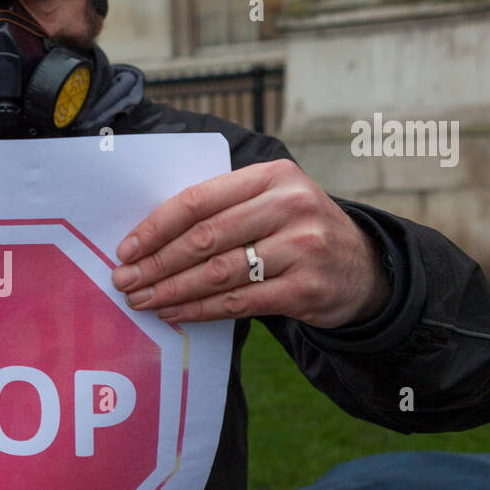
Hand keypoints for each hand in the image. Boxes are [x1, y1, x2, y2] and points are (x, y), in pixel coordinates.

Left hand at [111, 159, 390, 328]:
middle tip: (124, 281)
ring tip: (142, 300)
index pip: (199, 200)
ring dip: (171, 290)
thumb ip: (223, 208)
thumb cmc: (298, 231)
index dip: (156, 226)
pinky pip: (238, 302)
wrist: (364, 267)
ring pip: (218, 273)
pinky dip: (199, 309)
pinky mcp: (306, 288)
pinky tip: (174, 313)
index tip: (126, 249)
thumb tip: (151, 238)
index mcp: (272, 176)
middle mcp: (290, 206)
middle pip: (205, 238)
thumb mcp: (271, 201)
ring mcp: (302, 248)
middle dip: (156, 263)